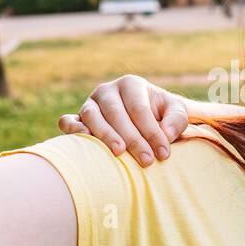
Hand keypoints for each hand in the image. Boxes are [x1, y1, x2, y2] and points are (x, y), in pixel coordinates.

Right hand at [59, 74, 189, 165]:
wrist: (143, 118)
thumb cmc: (161, 115)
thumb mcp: (176, 112)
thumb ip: (176, 119)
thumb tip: (165, 134)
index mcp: (131, 84)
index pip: (140, 109)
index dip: (152, 132)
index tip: (163, 154)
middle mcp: (107, 91)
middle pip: (116, 113)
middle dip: (133, 138)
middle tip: (146, 161)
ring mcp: (90, 104)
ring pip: (92, 116)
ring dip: (105, 135)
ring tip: (119, 153)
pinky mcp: (77, 118)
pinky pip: (68, 120)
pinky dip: (73, 129)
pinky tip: (86, 140)